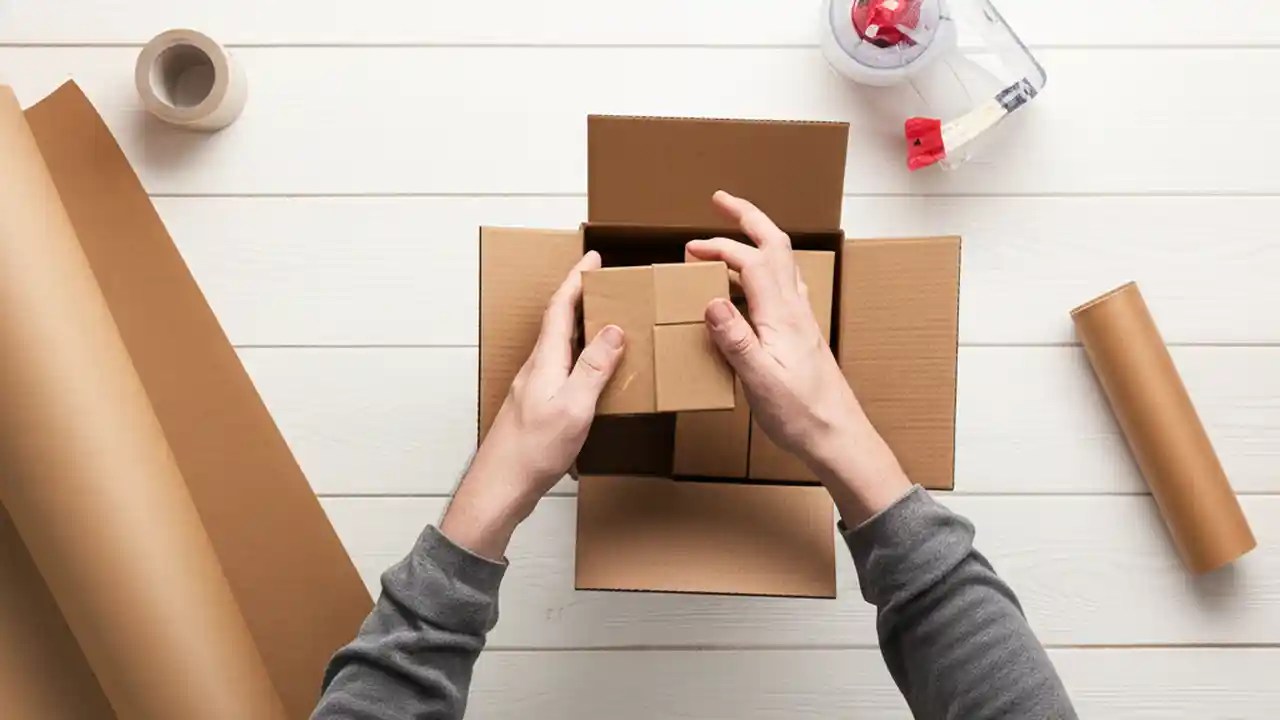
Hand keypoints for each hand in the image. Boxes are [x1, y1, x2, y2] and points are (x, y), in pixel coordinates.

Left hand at [441, 251, 623, 558]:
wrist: (500, 488)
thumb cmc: (532, 453)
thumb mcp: (574, 407)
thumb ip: (594, 367)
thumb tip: (612, 329)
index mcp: (545, 362)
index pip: (560, 308)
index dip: (576, 280)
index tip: (592, 258)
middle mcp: (536, 369)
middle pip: (558, 322)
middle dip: (580, 297)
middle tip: (603, 284)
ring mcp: (534, 388)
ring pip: (559, 346)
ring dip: (580, 327)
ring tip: (604, 320)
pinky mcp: (536, 407)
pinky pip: (560, 369)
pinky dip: (579, 357)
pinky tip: (591, 371)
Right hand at [686, 191, 910, 523]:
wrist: (838, 437)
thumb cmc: (801, 414)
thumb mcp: (760, 380)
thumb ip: (735, 340)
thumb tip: (711, 301)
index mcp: (782, 315)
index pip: (752, 260)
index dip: (720, 246)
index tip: (689, 250)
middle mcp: (795, 308)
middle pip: (775, 245)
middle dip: (747, 217)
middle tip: (720, 200)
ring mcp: (801, 318)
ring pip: (781, 262)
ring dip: (756, 239)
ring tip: (731, 233)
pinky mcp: (801, 333)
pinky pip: (782, 286)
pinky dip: (762, 269)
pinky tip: (752, 282)